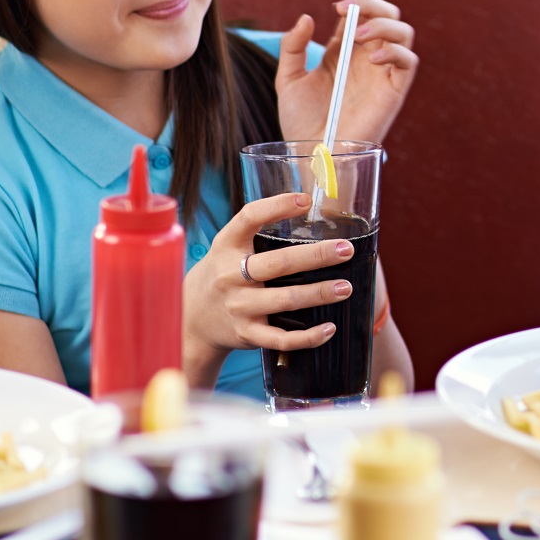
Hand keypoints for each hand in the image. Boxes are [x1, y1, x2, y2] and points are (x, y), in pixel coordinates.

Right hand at [181, 192, 360, 388]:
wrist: (193, 317)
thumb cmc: (223, 272)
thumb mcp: (229, 246)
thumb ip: (257, 231)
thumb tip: (309, 207)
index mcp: (227, 245)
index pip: (249, 218)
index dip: (277, 206)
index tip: (306, 201)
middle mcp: (230, 275)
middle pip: (278, 263)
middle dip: (316, 256)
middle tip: (346, 250)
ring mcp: (239, 306)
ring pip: (285, 300)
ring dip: (318, 293)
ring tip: (345, 287)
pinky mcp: (247, 333)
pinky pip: (281, 338)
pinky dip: (308, 337)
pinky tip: (329, 328)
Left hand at [276, 0, 418, 143]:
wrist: (311, 155)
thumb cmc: (301, 122)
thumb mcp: (288, 78)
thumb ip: (293, 47)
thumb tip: (309, 18)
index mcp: (344, 49)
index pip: (358, 10)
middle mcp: (367, 56)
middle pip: (385, 13)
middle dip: (368, 2)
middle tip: (343, 7)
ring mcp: (382, 72)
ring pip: (403, 31)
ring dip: (383, 23)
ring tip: (356, 34)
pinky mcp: (394, 91)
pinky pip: (408, 62)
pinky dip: (394, 51)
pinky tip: (370, 59)